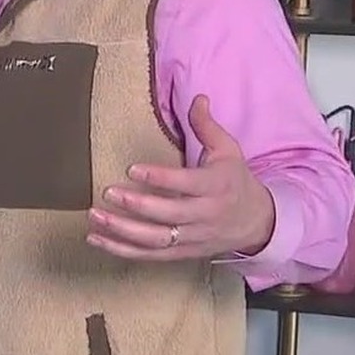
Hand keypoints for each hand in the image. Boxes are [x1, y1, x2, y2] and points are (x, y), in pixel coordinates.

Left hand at [86, 94, 274, 260]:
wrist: (258, 223)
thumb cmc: (235, 181)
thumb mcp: (228, 150)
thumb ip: (207, 126)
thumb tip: (198, 98)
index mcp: (217, 186)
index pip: (188, 184)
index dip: (160, 179)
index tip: (132, 168)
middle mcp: (206, 215)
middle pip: (171, 215)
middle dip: (138, 206)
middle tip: (108, 192)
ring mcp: (194, 238)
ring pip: (158, 240)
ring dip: (123, 231)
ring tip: (95, 217)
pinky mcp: (183, 254)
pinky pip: (151, 256)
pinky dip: (122, 251)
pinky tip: (97, 239)